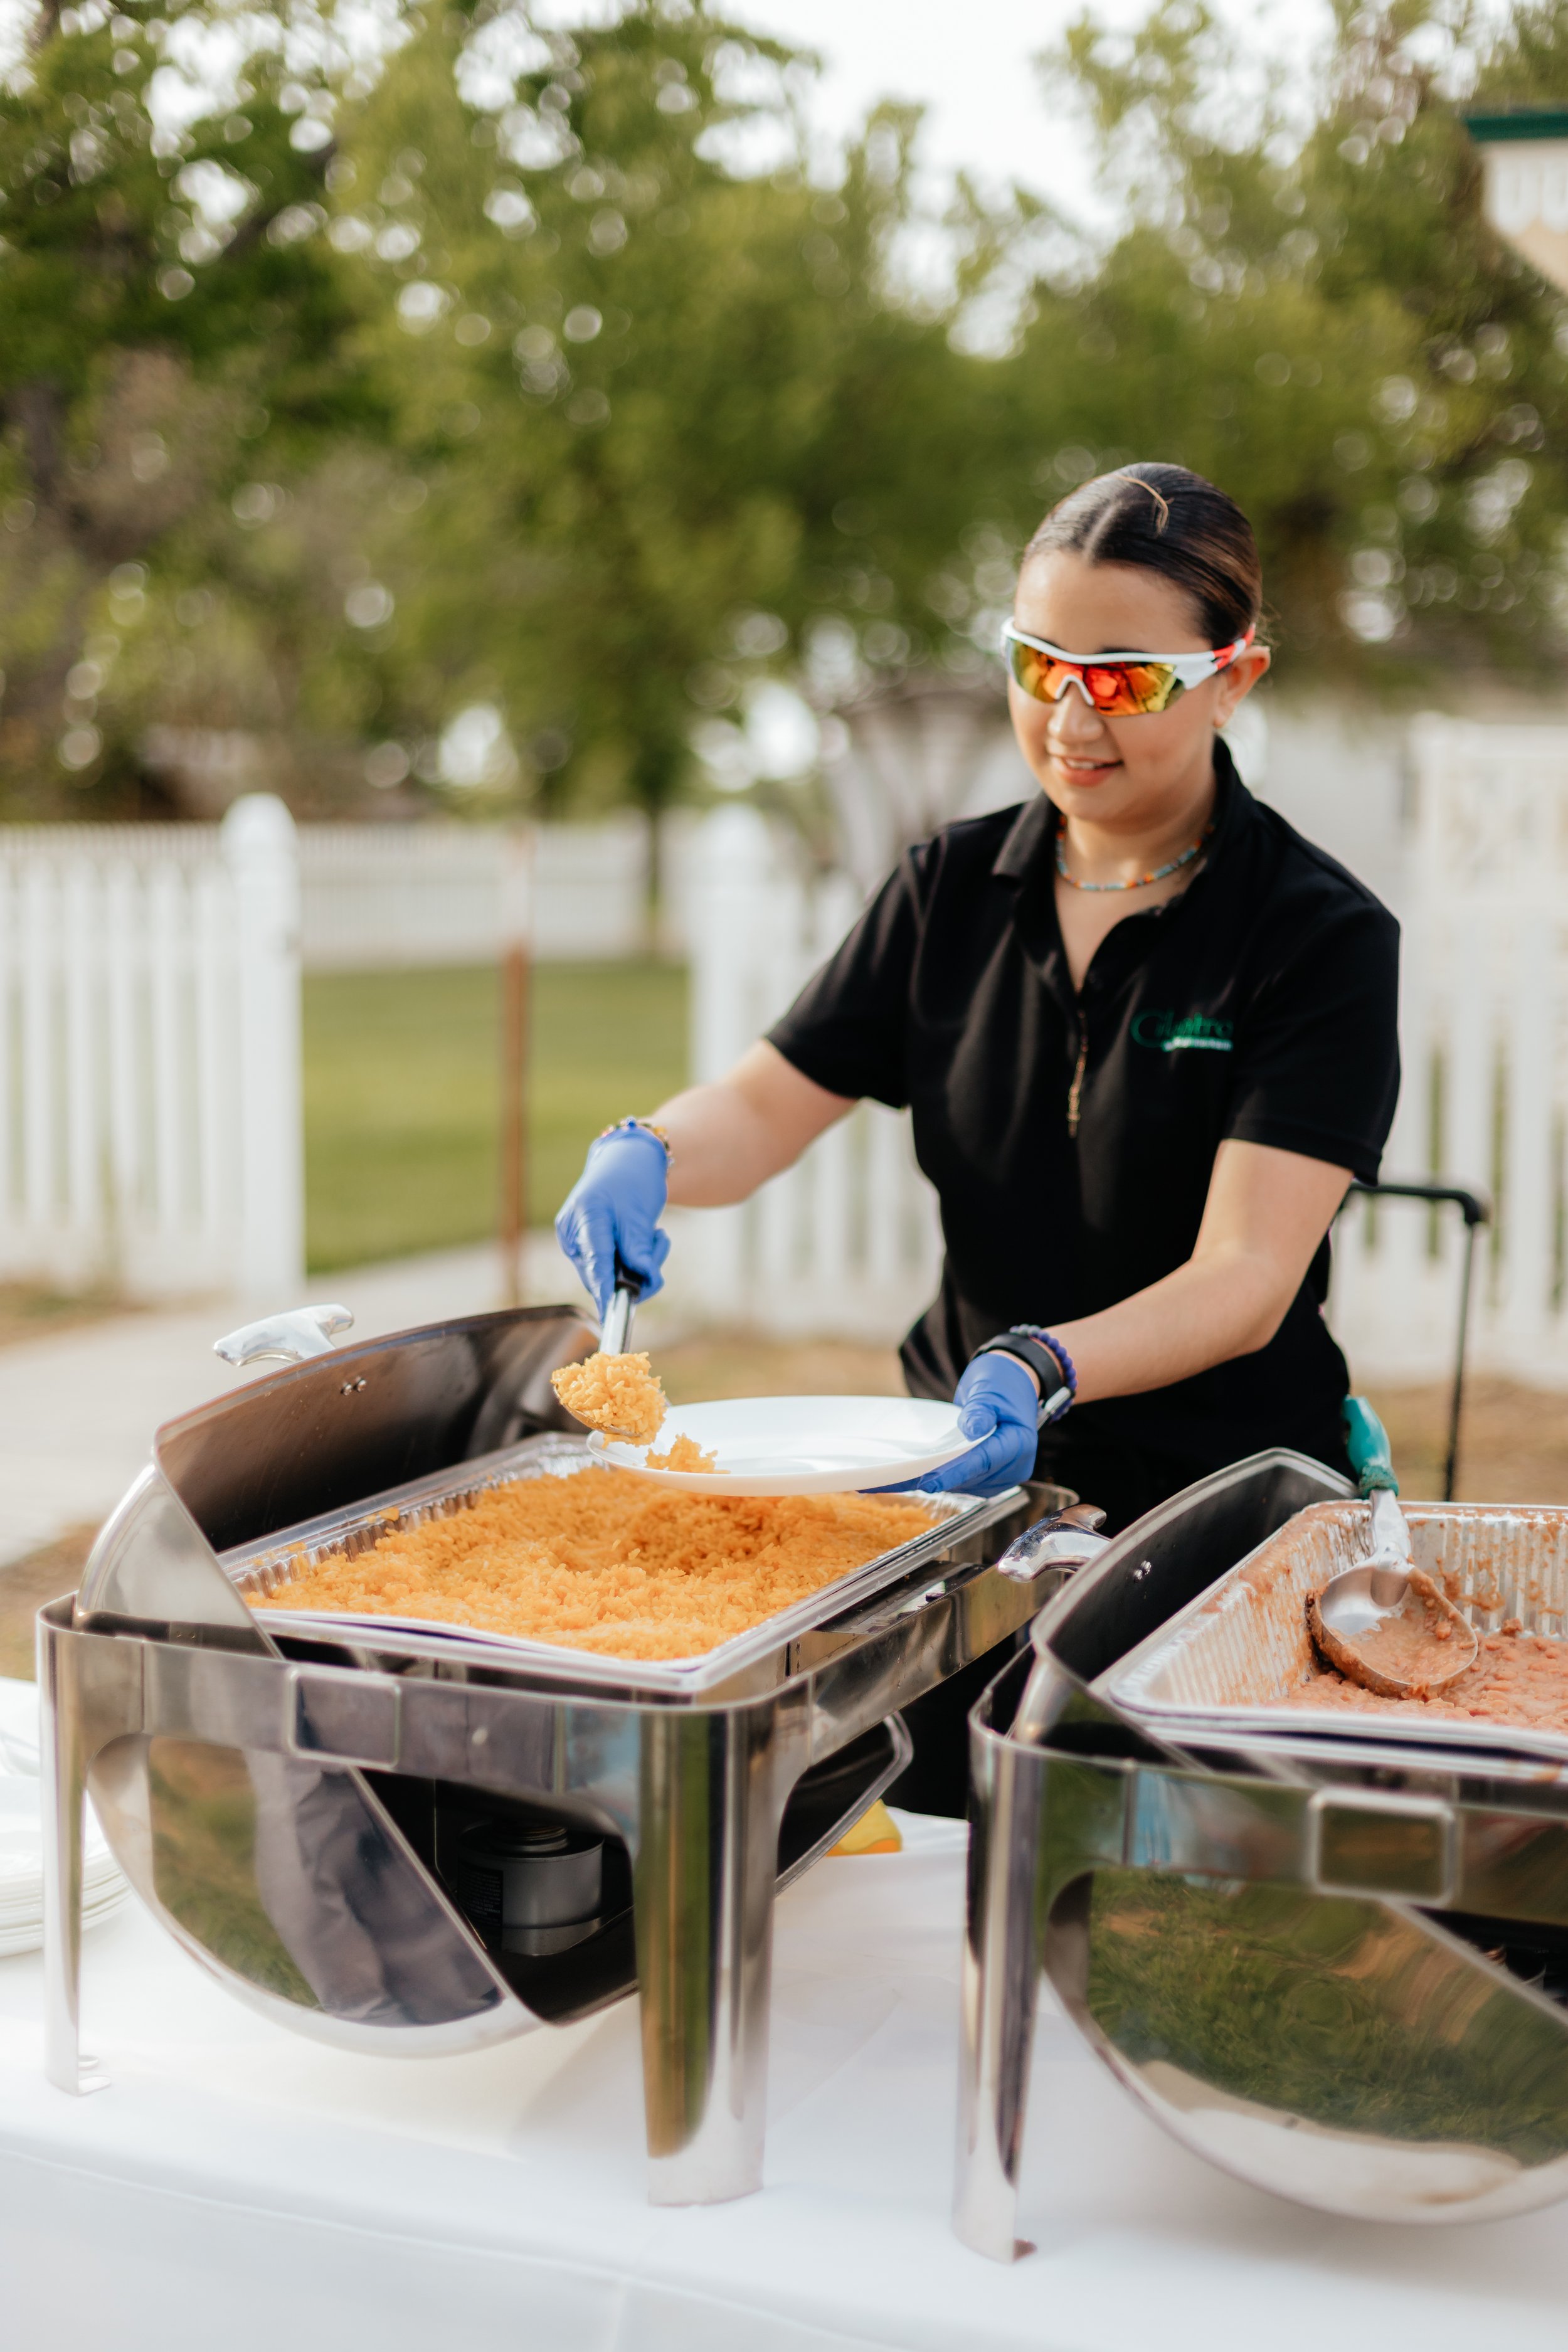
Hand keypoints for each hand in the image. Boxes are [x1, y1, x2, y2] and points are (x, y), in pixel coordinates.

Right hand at [555, 1128, 670, 1318]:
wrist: (627, 1160)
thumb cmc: (633, 1178)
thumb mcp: (640, 1211)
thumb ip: (638, 1247)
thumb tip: (643, 1279)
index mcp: (585, 1218)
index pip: (596, 1262)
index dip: (605, 1289)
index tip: (612, 1312)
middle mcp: (573, 1234)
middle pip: (603, 1274)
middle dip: (637, 1271)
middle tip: (660, 1243)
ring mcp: (577, 1242)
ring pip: (610, 1274)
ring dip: (639, 1264)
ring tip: (655, 1235)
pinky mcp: (587, 1247)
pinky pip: (611, 1267)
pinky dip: (633, 1260)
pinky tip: (646, 1237)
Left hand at [916, 1351, 1039, 1495]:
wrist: (1014, 1386)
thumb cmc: (1002, 1384)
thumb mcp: (989, 1390)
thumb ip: (980, 1410)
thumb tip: (972, 1430)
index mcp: (1018, 1442)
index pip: (982, 1462)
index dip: (953, 1473)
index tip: (927, 1481)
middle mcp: (1016, 1465)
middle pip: (972, 1477)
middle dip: (938, 1479)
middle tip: (900, 1480)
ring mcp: (1006, 1475)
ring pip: (968, 1485)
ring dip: (940, 1481)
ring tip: (904, 1480)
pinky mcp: (995, 1478)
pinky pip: (969, 1484)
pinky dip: (948, 1479)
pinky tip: (925, 1475)